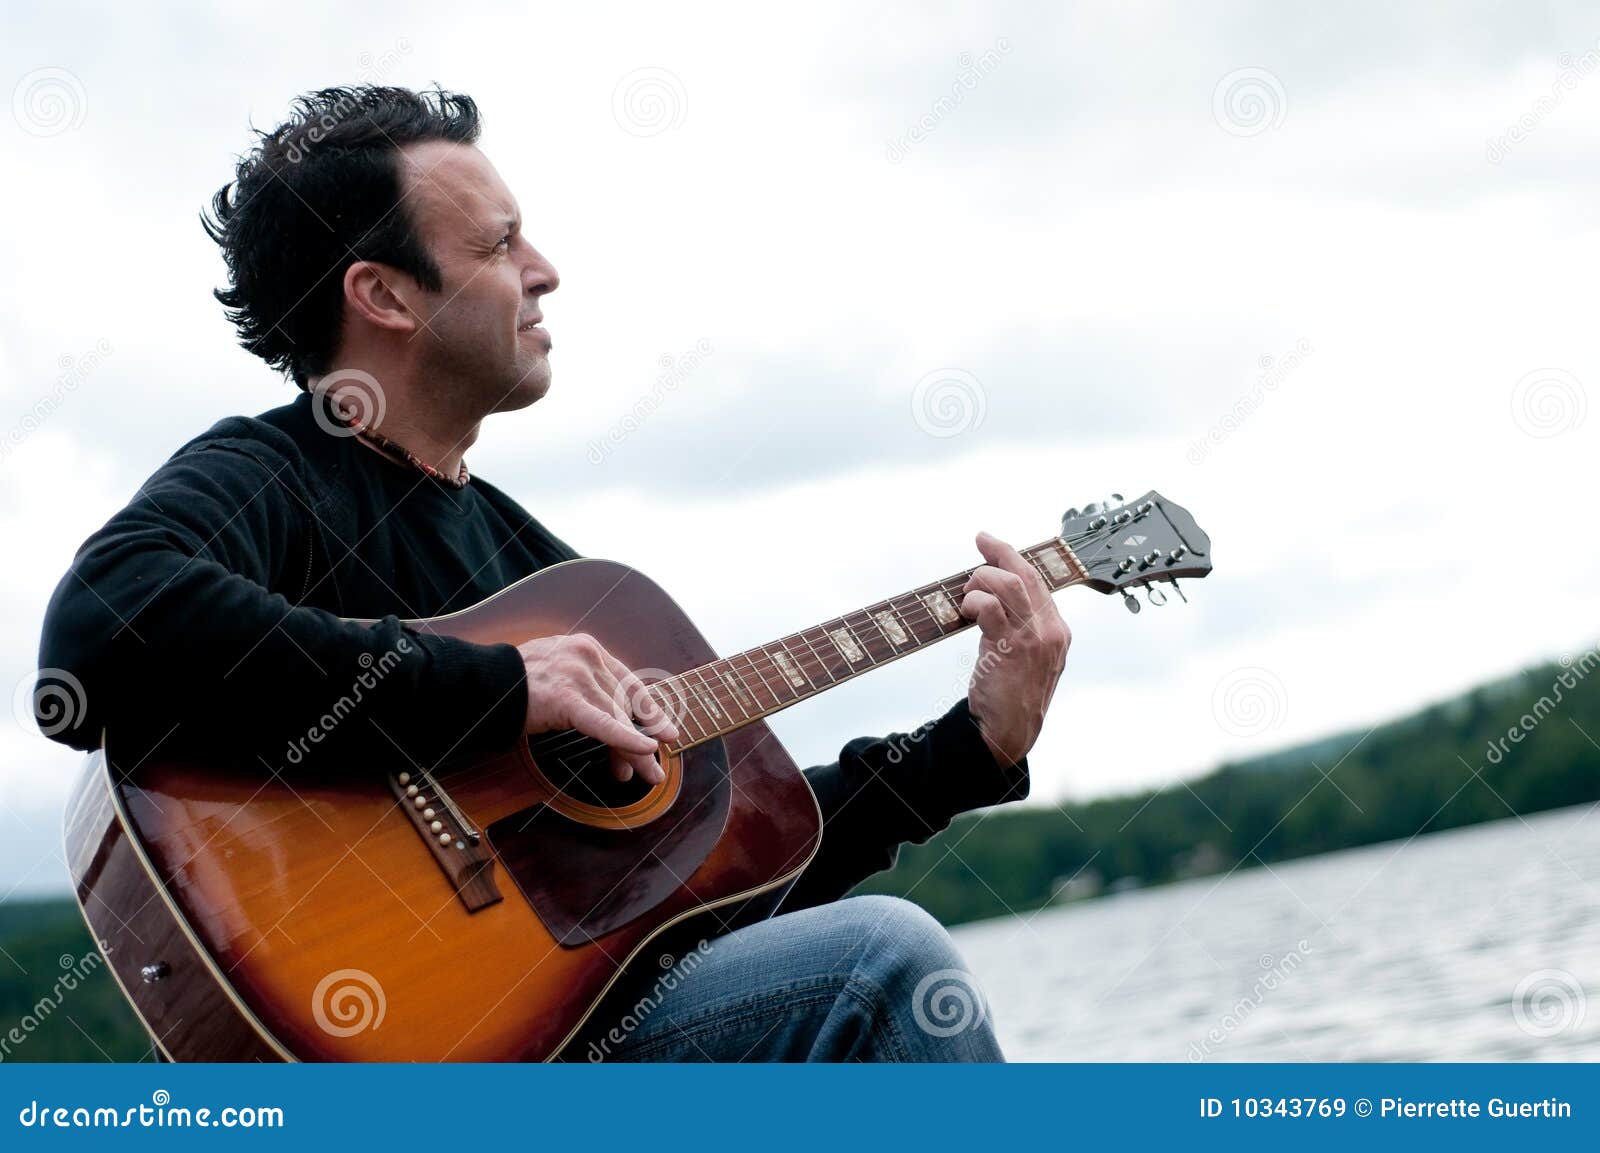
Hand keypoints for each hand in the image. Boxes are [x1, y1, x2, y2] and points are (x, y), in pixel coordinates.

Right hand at [518, 633, 677, 784]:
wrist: (480, 683)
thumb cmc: (514, 685)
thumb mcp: (556, 673)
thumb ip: (584, 686)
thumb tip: (611, 720)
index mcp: (587, 648)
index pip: (627, 683)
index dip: (648, 711)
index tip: (664, 733)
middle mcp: (588, 656)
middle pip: (625, 703)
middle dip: (642, 739)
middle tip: (654, 768)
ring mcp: (577, 675)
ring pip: (617, 717)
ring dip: (634, 751)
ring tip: (648, 775)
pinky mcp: (565, 698)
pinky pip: (602, 723)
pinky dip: (625, 738)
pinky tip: (645, 750)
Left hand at [958, 531, 1070, 766]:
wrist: (1010, 732)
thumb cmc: (1011, 695)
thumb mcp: (1026, 657)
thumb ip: (1020, 627)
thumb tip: (993, 596)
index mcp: (1058, 630)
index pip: (1038, 581)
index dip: (1013, 557)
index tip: (991, 542)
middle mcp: (1052, 631)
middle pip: (1027, 575)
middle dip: (1000, 552)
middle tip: (980, 542)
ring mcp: (1035, 639)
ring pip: (1010, 585)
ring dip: (982, 579)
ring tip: (967, 593)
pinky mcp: (1012, 648)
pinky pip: (990, 607)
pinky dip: (974, 601)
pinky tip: (966, 611)